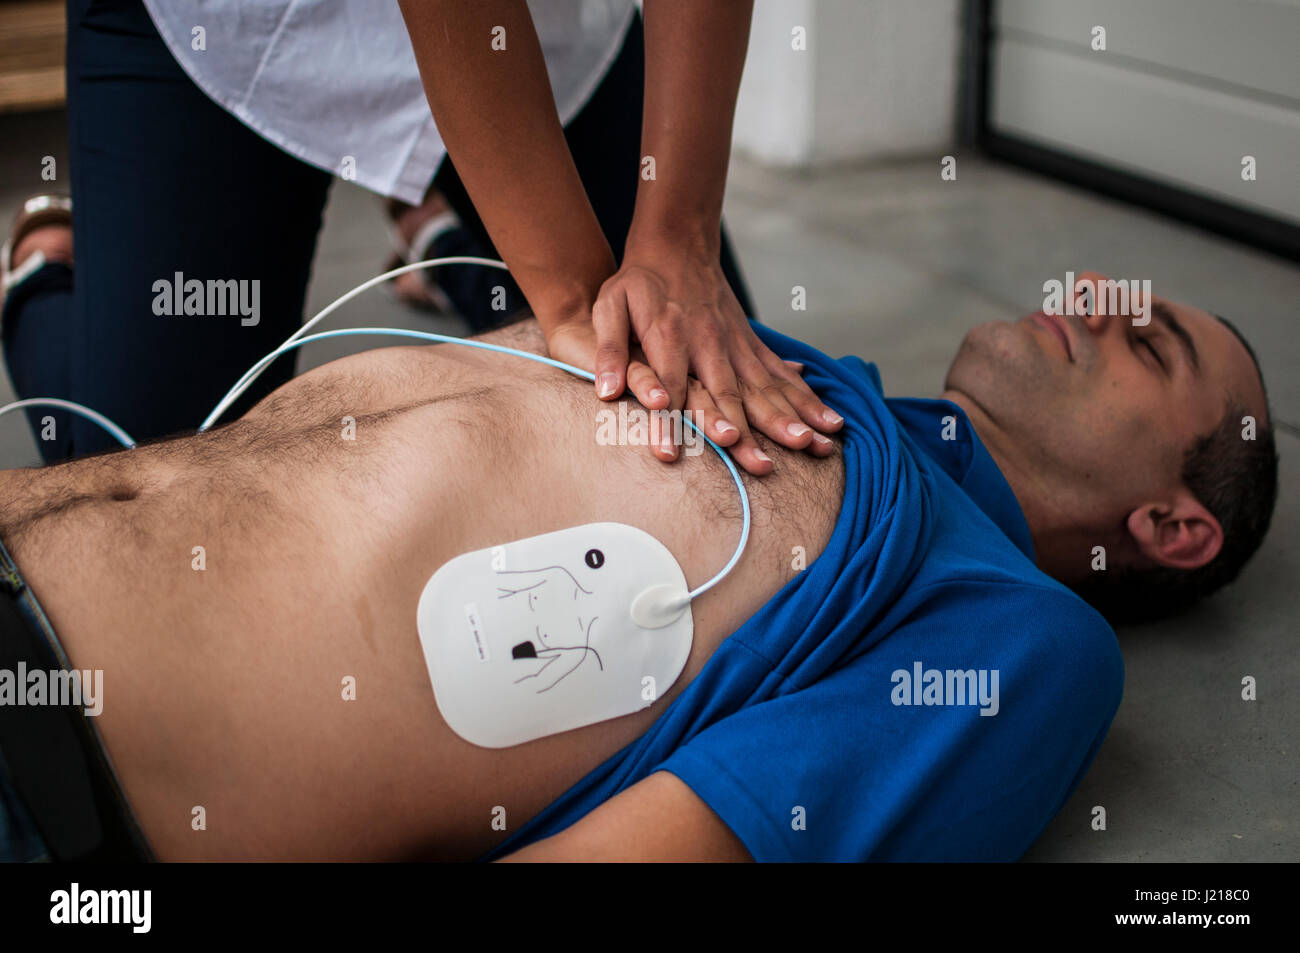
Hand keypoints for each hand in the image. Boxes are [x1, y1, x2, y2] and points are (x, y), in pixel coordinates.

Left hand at [588, 239, 841, 473]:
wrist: (677, 245)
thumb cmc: (637, 282)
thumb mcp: (610, 307)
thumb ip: (608, 349)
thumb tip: (605, 393)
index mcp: (671, 337)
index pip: (667, 386)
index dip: (668, 420)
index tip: (670, 453)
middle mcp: (710, 344)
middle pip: (728, 396)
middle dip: (746, 433)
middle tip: (762, 466)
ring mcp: (737, 345)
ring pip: (765, 388)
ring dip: (790, 419)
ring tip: (814, 446)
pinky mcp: (752, 346)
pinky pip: (782, 376)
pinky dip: (807, 399)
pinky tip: (829, 422)